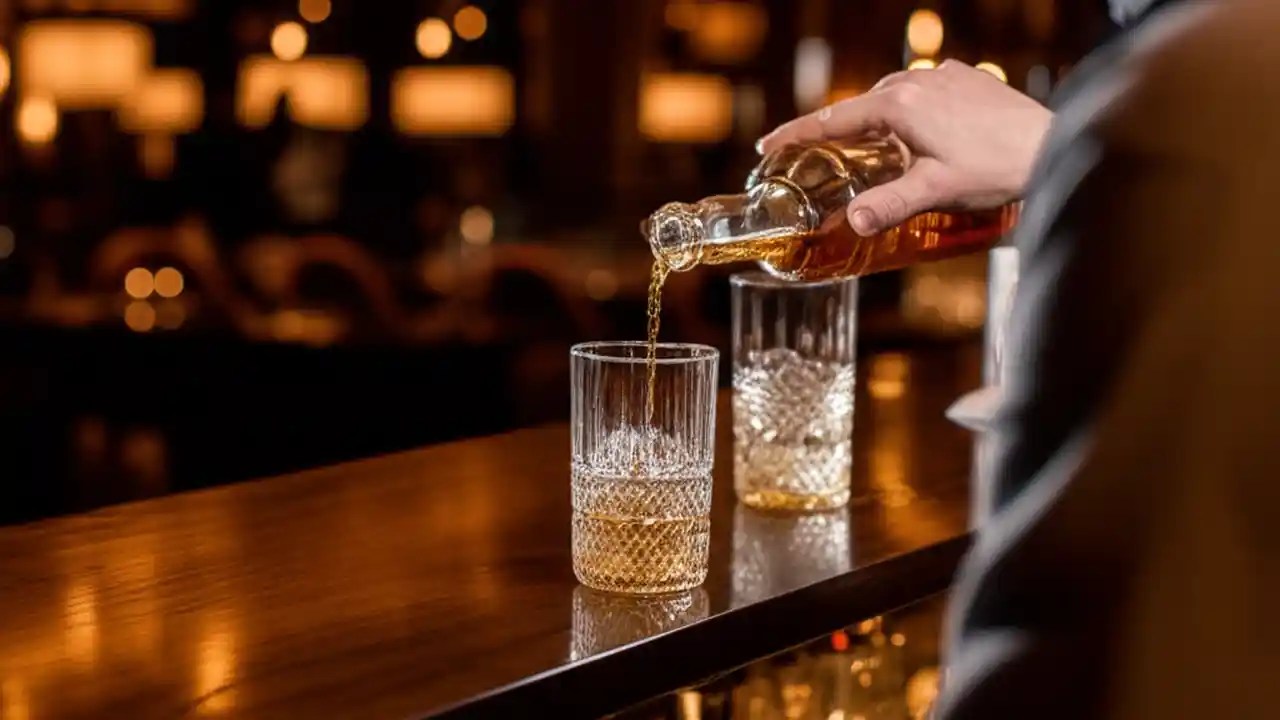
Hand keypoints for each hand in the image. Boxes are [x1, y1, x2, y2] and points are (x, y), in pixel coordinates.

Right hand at [757, 60, 1051, 235]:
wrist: (1053, 144)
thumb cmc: (996, 167)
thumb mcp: (935, 191)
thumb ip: (889, 205)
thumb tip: (853, 223)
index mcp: (899, 104)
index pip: (832, 119)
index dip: (796, 134)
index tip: (768, 146)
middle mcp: (916, 81)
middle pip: (858, 108)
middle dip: (831, 131)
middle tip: (809, 156)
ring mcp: (943, 76)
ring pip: (890, 100)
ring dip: (870, 123)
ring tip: (859, 150)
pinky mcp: (966, 80)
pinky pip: (920, 94)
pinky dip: (904, 113)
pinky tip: (912, 136)